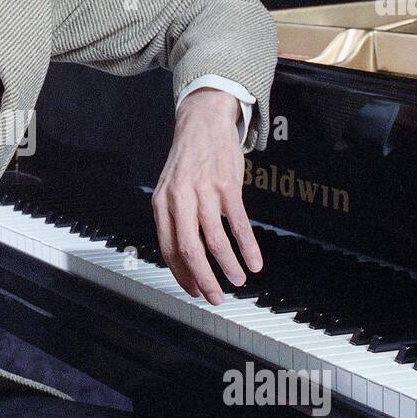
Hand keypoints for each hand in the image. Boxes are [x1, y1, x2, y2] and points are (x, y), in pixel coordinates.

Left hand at [152, 87, 261, 304]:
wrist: (202, 120)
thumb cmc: (188, 159)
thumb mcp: (170, 187)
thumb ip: (173, 217)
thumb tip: (184, 255)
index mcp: (162, 204)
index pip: (168, 249)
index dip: (182, 274)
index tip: (195, 290)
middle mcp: (179, 199)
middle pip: (189, 249)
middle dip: (203, 278)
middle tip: (215, 297)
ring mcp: (203, 191)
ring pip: (214, 240)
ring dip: (227, 266)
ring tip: (238, 281)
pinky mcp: (226, 185)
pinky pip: (238, 223)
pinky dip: (247, 247)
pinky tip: (255, 261)